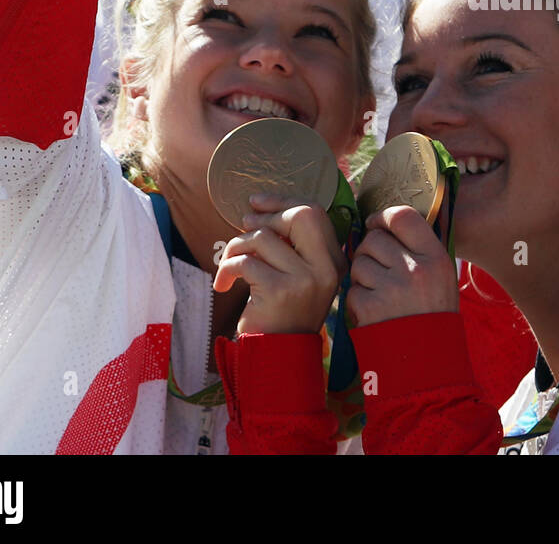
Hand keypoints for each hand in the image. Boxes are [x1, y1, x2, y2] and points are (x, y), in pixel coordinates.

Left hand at [213, 194, 345, 334]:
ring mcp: (305, 280)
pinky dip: (227, 269)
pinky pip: (245, 262)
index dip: (284, 202)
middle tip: (243, 226)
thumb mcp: (297, 277)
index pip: (315, 213)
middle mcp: (326, 268)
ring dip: (237, 246)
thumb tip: (260, 211)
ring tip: (229, 264)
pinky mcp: (279, 291)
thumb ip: (291, 247)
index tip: (257, 202)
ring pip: (263, 238)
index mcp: (334, 261)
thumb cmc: (282, 314)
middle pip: (299, 216)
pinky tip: (224, 285)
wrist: (277, 357)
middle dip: (265, 217)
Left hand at [348, 206, 458, 326]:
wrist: (428, 364)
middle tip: (378, 269)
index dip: (384, 217)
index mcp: (435, 258)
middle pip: (374, 239)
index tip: (377, 225)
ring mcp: (391, 289)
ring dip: (362, 276)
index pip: (403, 216)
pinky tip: (374, 312)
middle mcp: (414, 270)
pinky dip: (357, 301)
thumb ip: (419, 250)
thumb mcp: (442, 278)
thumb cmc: (433, 317)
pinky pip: (352, 290)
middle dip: (369, 252)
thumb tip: (386, 225)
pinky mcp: (370, 308)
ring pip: (358, 263)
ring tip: (379, 294)